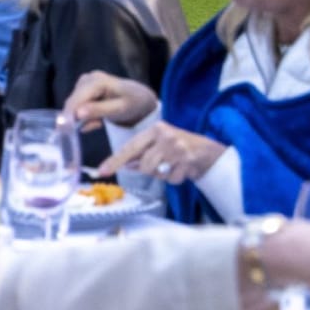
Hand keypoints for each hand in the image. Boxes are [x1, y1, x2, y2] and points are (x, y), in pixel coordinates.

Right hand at [63, 72, 158, 131]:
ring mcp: (85, 82)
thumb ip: (99, 110)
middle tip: (80, 132)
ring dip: (80, 117)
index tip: (64, 130)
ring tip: (97, 124)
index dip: (68, 114)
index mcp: (97, 81)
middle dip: (73, 118)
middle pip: (73, 101)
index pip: (77, 98)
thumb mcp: (120, 109)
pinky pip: (78, 104)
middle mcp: (88, 78)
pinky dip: (84, 115)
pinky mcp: (84, 89)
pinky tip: (97, 121)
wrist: (141, 99)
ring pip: (74, 104)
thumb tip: (77, 113)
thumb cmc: (133, 104)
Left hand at [96, 118, 225, 185]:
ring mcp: (178, 148)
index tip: (103, 171)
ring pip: (156, 172)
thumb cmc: (176, 147)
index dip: (115, 160)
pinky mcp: (188, 160)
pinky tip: (180, 169)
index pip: (130, 147)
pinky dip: (174, 179)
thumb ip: (140, 153)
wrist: (206, 150)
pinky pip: (171, 179)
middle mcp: (165, 136)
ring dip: (162, 175)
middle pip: (144, 164)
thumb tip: (124, 164)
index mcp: (154, 129)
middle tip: (160, 166)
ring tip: (171, 166)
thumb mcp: (157, 144)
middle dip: (148, 170)